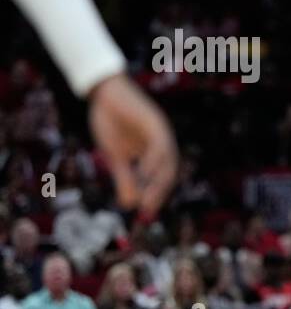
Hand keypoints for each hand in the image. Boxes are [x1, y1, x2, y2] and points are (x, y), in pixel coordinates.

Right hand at [88, 73, 178, 218]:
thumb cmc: (111, 123)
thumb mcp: (115, 156)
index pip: (161, 179)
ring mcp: (161, 132)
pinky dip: (153, 161)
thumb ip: (125, 179)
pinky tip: (144, 173)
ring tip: (147, 199)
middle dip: (158, 193)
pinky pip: (159, 144)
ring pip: (166, 160)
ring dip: (157, 181)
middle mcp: (163, 144)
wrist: (103, 93)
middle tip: (148, 210)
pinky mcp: (155, 122)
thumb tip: (129, 206)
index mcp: (156, 153)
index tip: (146, 214)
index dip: (155, 197)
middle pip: (168, 172)